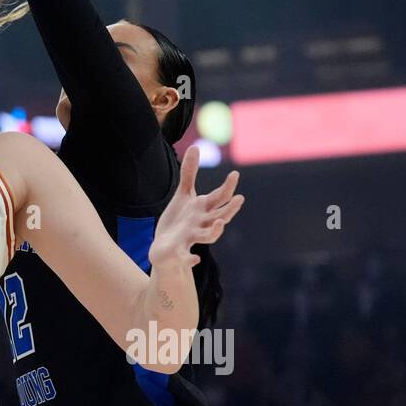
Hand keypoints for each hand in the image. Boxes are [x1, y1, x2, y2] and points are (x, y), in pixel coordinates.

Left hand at [149, 146, 244, 269]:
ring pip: (208, 237)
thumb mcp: (183, 196)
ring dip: (215, 231)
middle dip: (230, 209)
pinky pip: (186, 257)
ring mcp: (191, 238)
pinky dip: (190, 259)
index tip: (235, 174)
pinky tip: (194, 260)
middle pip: (219, 216)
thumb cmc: (179, 221)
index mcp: (203, 210)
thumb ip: (189, 174)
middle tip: (239, 199)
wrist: (166, 248)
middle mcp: (201, 224)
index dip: (228, 186)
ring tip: (220, 223)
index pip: (219, 198)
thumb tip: (195, 146)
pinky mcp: (179, 252)